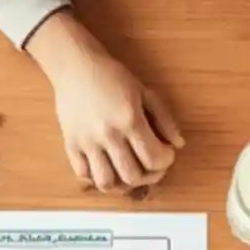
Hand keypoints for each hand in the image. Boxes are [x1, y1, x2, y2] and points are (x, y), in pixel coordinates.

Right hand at [27, 12, 184, 192]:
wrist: (75, 65)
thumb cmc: (111, 76)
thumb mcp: (144, 92)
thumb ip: (164, 119)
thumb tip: (178, 143)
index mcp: (129, 119)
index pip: (154, 158)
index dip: (166, 161)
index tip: (166, 154)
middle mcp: (108, 134)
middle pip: (132, 176)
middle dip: (149, 177)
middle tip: (152, 168)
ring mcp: (87, 142)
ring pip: (105, 182)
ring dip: (121, 184)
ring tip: (129, 174)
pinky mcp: (71, 144)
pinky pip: (83, 174)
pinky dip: (96, 177)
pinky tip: (107, 167)